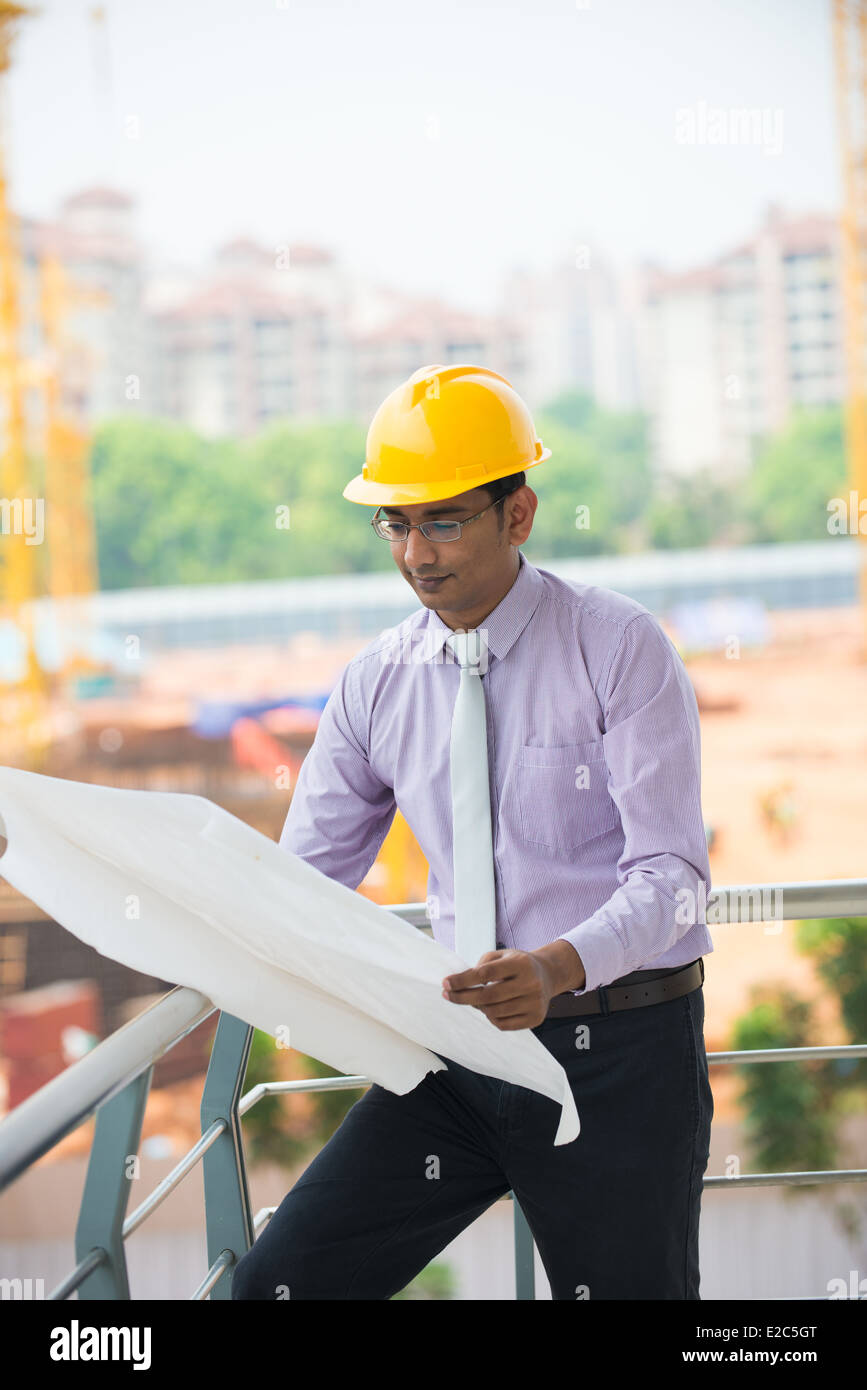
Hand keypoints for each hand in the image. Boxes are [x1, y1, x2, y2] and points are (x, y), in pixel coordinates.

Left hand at [442, 948, 562, 1029]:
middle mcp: (531, 983)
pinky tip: (489, 1008)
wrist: (548, 975)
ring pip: (494, 1012)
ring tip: (474, 1000)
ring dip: (478, 1007)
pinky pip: (503, 1025)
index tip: (446, 983)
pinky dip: (491, 1018)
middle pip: (489, 996)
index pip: (486, 973)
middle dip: (463, 997)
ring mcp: (535, 1003)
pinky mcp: (535, 1018)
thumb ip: (482, 965)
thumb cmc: (518, 964)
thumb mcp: (502, 955)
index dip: (463, 980)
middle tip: (448, 996)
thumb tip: (461, 983)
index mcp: (521, 963)